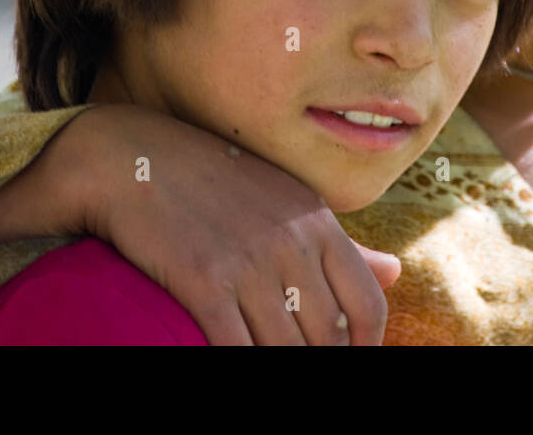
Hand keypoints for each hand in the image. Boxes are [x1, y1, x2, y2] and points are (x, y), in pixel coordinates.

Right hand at [64, 104, 398, 344]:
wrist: (136, 158)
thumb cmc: (217, 181)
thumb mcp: (289, 201)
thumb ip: (341, 244)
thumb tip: (396, 273)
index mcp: (319, 223)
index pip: (367, 304)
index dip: (365, 347)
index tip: (351, 359)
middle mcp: (292, 244)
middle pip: (329, 334)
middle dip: (322, 362)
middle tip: (309, 370)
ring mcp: (249, 263)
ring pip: (285, 349)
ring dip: (283, 369)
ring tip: (276, 374)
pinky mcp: (204, 281)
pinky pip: (236, 347)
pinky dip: (239, 365)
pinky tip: (234, 364)